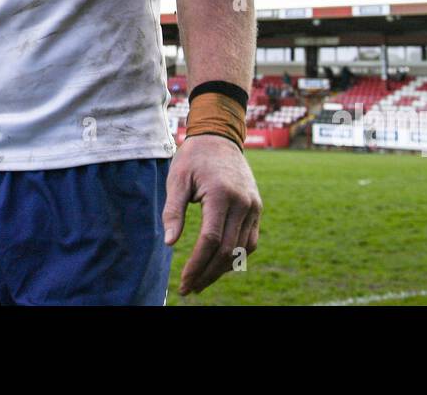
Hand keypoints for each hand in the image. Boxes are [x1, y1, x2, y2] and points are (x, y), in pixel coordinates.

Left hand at [162, 134, 261, 295]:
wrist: (220, 137)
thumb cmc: (193, 158)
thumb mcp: (177, 180)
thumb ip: (173, 211)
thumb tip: (169, 243)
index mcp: (221, 194)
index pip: (211, 240)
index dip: (197, 265)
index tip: (183, 282)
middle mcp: (242, 203)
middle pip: (227, 250)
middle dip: (207, 274)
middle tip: (189, 289)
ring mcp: (253, 206)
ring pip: (241, 250)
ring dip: (221, 270)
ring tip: (201, 281)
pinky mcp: (257, 208)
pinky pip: (250, 241)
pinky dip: (235, 257)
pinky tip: (218, 265)